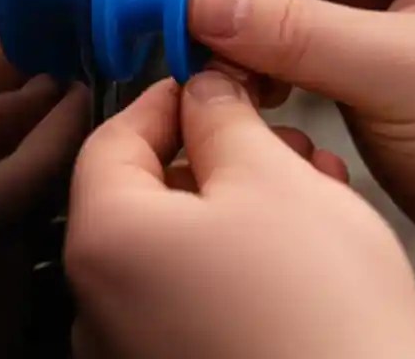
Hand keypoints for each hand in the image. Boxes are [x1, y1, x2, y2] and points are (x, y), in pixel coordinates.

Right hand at [0, 77, 87, 357]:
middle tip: (9, 131)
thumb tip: (39, 92)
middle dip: (38, 162)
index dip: (66, 119)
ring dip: (20, 208)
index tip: (74, 84)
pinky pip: (17, 282)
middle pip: (43, 207)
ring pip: (32, 242)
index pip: (44, 166)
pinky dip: (2, 249)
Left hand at [66, 72, 414, 358]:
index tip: (210, 82)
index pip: (110, 140)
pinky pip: (190, 301)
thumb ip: (224, 119)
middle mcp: (98, 303)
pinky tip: (300, 259)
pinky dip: (233, 267)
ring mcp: (131, 349)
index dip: (165, 100)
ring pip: (175, 250)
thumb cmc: (316, 313)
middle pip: (144, 196)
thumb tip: (202, 90)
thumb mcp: (273, 181)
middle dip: (214, 157)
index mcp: (105, 240)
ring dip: (234, 209)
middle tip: (280, 140)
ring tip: (311, 196)